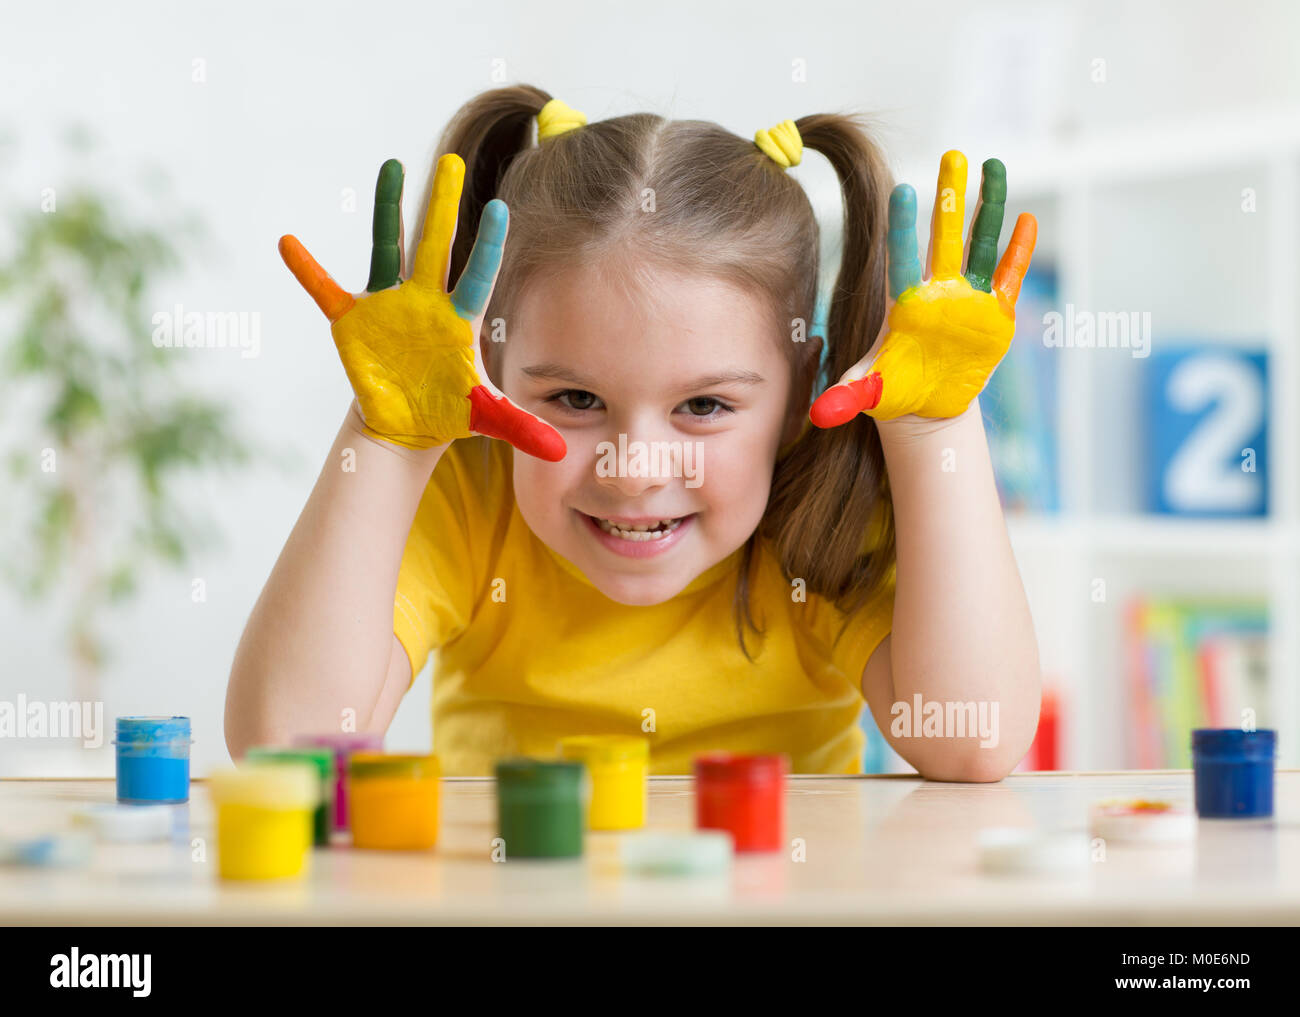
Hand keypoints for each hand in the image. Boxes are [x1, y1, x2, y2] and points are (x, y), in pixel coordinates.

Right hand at [278, 154, 565, 459]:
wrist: (408, 422)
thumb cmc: (451, 411)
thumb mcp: (487, 419)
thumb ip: (522, 428)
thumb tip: (560, 453)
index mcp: (459, 319)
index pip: (477, 276)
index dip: (487, 246)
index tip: (501, 208)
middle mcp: (425, 301)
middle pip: (436, 246)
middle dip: (443, 205)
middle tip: (452, 162)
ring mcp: (388, 305)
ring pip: (387, 249)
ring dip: (388, 210)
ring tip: (392, 167)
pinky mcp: (353, 321)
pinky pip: (326, 290)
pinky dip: (307, 269)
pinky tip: (289, 243)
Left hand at [810, 151, 1036, 426]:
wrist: (926, 404)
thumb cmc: (892, 390)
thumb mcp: (868, 393)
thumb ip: (847, 396)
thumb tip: (818, 415)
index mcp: (903, 303)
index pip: (902, 259)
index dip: (903, 228)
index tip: (903, 191)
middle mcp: (936, 291)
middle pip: (945, 238)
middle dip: (950, 198)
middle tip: (954, 155)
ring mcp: (968, 298)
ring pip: (981, 245)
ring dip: (990, 207)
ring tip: (996, 166)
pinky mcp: (995, 313)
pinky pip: (1008, 277)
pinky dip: (1019, 251)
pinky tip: (1027, 221)